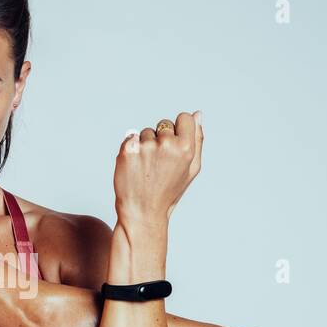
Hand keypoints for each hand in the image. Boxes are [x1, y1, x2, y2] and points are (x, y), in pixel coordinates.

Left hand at [113, 110, 202, 225]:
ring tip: (146, 168)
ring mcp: (146, 147)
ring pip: (146, 132)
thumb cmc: (169, 191)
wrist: (143, 211)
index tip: (174, 145)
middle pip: (164, 124)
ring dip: (145, 145)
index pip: (184, 118)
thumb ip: (197, 140)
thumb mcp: (191, 169)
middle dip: (161, 138)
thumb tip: (198, 114)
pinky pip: (130, 137)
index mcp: (186, 148)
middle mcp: (167, 144)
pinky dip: (131, 148)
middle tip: (159, 164)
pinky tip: (134, 166)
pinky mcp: (128, 149)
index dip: (179, 129)